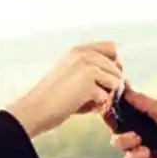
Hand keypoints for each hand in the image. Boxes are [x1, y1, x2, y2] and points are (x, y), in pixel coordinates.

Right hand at [6, 42, 122, 137]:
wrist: (35, 109)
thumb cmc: (53, 98)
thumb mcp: (71, 76)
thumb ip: (92, 72)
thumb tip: (120, 80)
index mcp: (79, 50)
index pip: (112, 48)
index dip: (115, 64)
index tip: (108, 79)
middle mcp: (84, 54)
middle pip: (117, 68)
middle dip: (113, 85)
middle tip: (99, 97)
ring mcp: (87, 66)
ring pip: (116, 82)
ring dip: (106, 96)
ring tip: (89, 103)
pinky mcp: (89, 82)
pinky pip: (107, 96)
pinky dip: (98, 106)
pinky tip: (82, 107)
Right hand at [107, 89, 156, 157]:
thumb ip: (145, 103)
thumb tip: (126, 90)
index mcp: (153, 126)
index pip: (127, 122)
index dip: (116, 120)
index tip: (109, 116)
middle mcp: (151, 143)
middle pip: (121, 141)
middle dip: (121, 139)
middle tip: (134, 138)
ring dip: (131, 156)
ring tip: (146, 153)